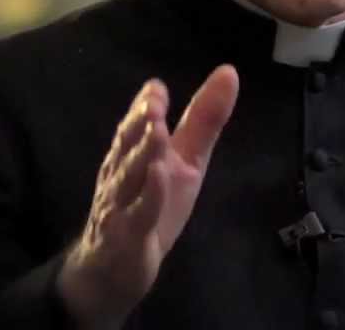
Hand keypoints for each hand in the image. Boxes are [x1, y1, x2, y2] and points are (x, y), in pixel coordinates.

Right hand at [57, 65, 239, 328]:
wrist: (115, 270)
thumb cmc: (150, 206)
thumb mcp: (184, 161)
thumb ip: (202, 121)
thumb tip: (229, 73)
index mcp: (132, 153)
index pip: (135, 125)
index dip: (144, 105)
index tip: (156, 86)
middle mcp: (121, 174)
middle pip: (128, 145)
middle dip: (140, 122)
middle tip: (154, 101)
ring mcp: (121, 206)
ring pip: (129, 177)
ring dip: (142, 153)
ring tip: (156, 130)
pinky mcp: (128, 236)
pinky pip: (139, 214)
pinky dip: (149, 195)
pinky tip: (158, 176)